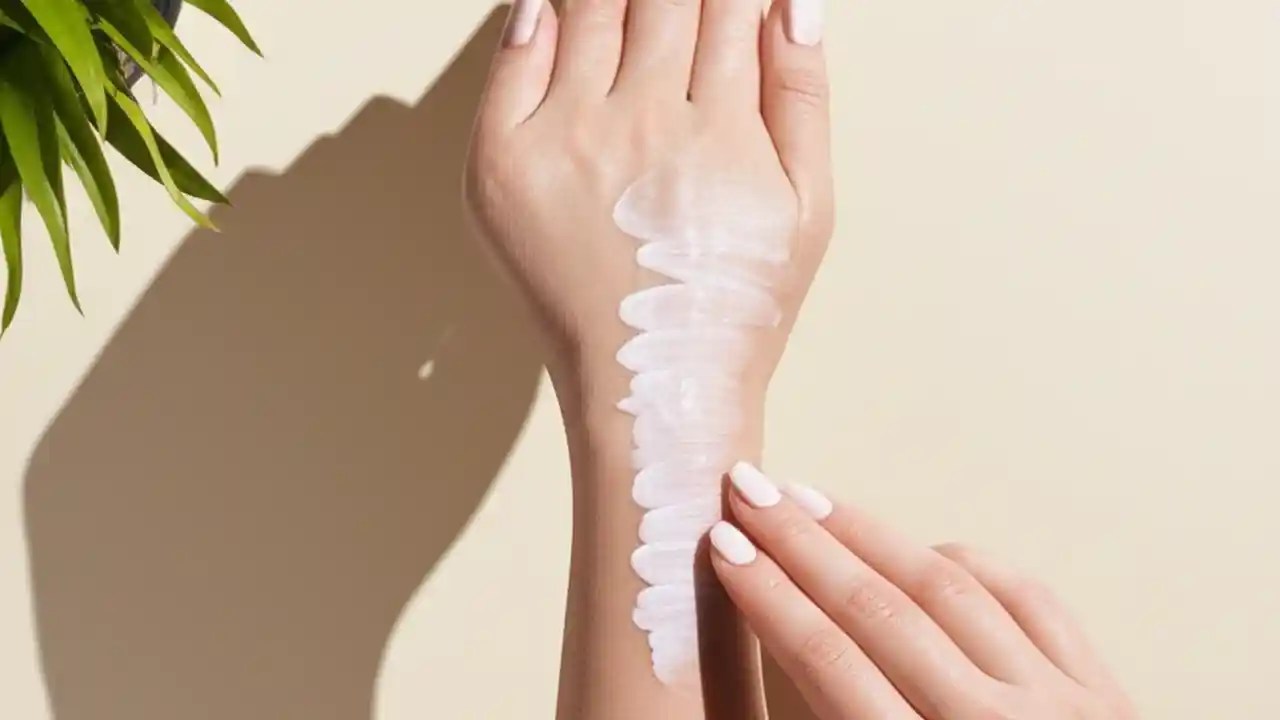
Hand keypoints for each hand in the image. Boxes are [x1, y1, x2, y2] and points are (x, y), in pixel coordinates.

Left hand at [464, 0, 833, 385]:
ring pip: (589, 11)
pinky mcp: (502, 163)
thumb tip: (794, 0)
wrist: (652, 386)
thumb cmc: (737, 303)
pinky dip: (535, 19)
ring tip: (630, 7)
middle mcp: (638, 122)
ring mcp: (562, 140)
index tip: (726, 1)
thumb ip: (803, 93)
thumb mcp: (808, 206)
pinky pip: (512, 59)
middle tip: (672, 6)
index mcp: (718, 127)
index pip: (725, 4)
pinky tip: (552, 9)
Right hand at [711, 463, 1138, 719]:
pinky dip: (974, 564)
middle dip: (803, 543)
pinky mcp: (1105, 693)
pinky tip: (930, 544)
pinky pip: (1032, 600)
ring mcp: (1059, 704)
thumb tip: (778, 679)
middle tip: (749, 492)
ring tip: (812, 499)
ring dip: (873, 535)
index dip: (771, 599)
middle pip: (879, 610)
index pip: (830, 662)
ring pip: (951, 589)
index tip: (726, 548)